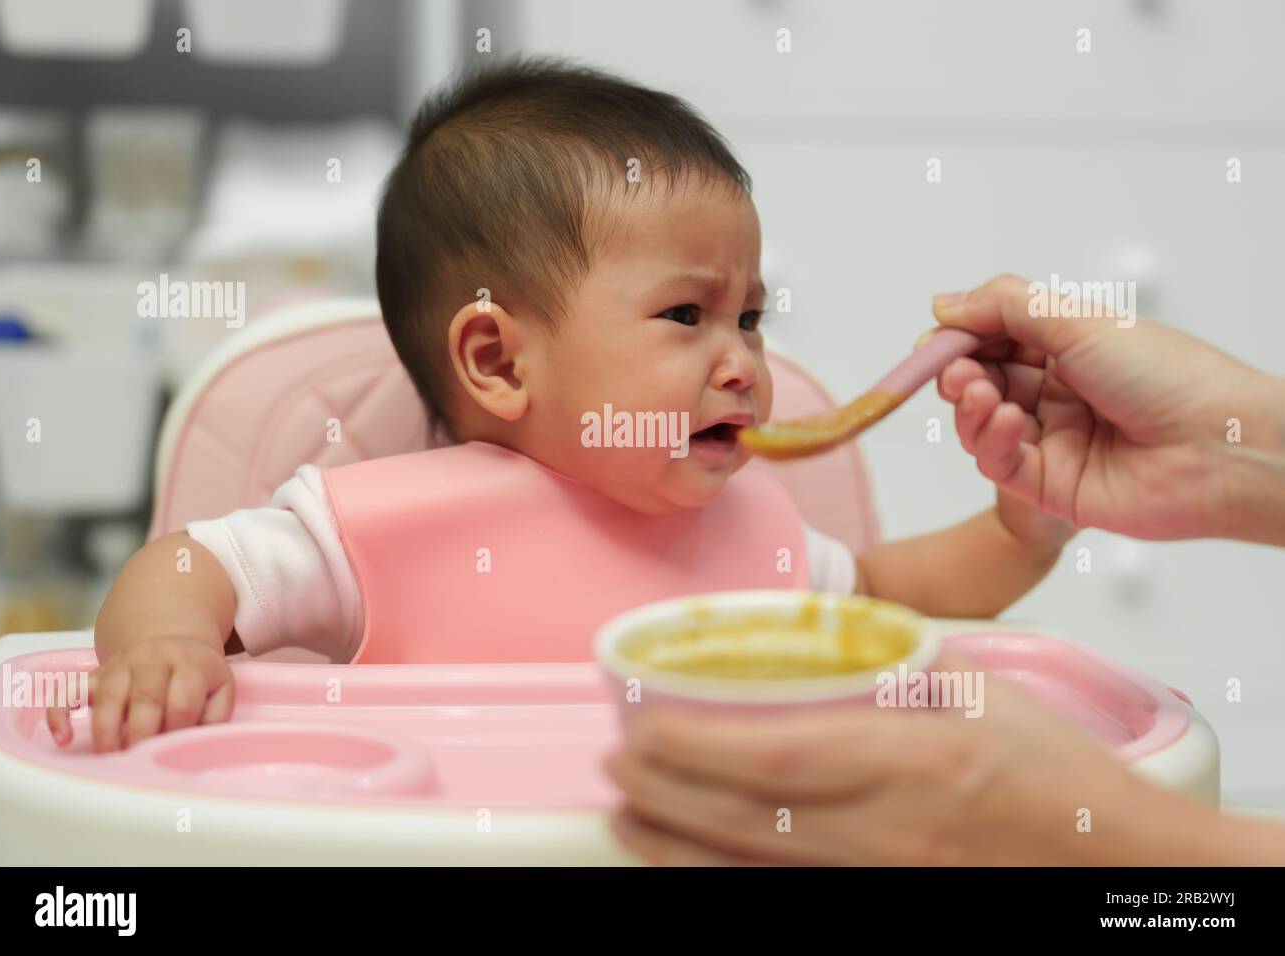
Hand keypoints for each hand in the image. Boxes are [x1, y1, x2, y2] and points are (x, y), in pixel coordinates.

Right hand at [46, 635, 235, 751]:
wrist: (171, 637)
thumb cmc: (198, 674)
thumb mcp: (220, 687)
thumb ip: (216, 717)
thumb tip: (198, 748)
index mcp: (190, 663)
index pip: (182, 701)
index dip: (177, 730)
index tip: (173, 751)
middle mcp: (153, 660)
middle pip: (145, 699)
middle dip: (142, 736)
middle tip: (140, 762)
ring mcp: (121, 665)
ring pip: (107, 696)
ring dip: (106, 732)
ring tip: (110, 758)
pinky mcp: (96, 673)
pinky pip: (68, 690)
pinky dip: (61, 714)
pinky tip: (64, 738)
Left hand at [603, 653, 1219, 865]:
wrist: (1112, 863)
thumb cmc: (1055, 775)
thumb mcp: (981, 686)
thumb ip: (896, 659)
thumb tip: (822, 635)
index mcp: (912, 760)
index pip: (778, 754)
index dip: (697, 746)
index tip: (642, 726)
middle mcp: (887, 832)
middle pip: (748, 819)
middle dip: (665, 795)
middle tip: (612, 768)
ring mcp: (882, 879)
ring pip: (755, 868)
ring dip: (677, 846)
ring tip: (624, 819)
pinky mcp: (884, 902)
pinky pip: (787, 895)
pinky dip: (727, 879)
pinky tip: (690, 865)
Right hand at [932, 274, 1284, 542]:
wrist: (1219, 447)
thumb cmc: (1170, 377)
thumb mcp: (1079, 321)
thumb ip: (1005, 307)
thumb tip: (944, 305)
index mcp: (1069, 350)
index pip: (993, 340)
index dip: (960, 338)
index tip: (934, 337)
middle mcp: (1059, 395)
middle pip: (981, 382)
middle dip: (959, 374)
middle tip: (953, 371)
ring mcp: (1053, 442)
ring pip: (981, 425)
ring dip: (972, 406)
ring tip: (980, 395)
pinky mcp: (1049, 487)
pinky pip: (1000, 464)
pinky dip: (993, 441)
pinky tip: (1010, 423)